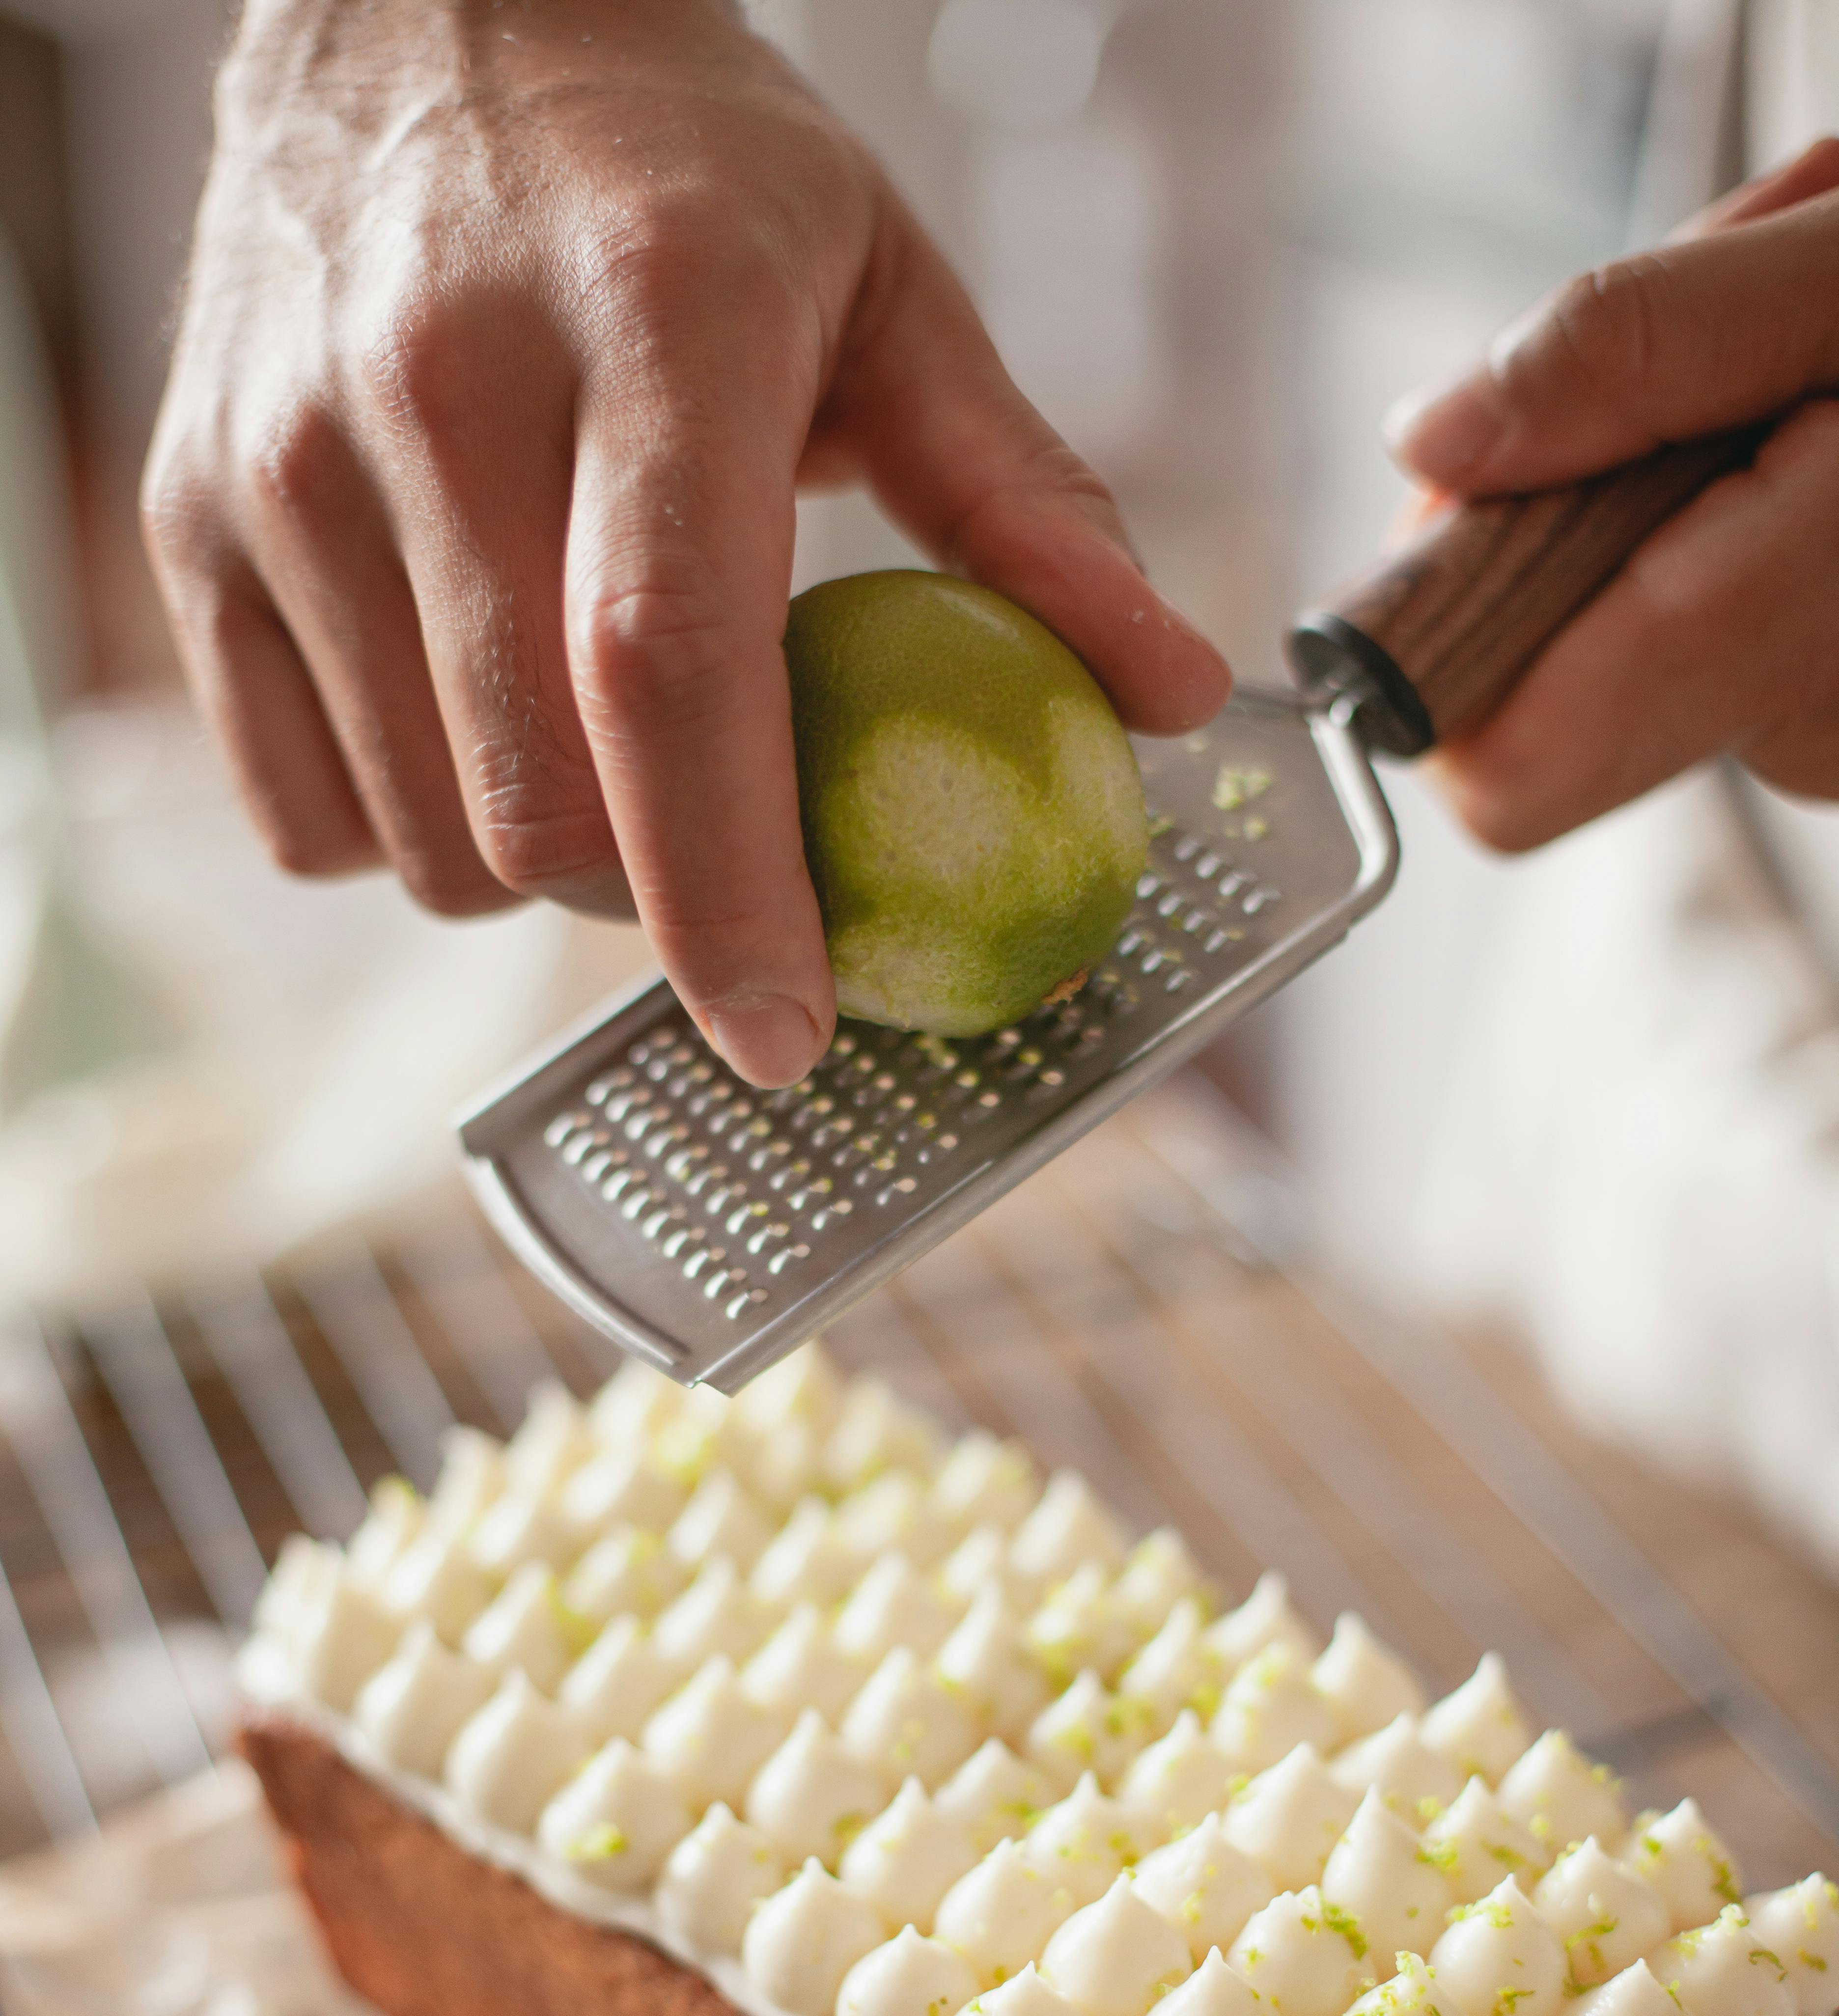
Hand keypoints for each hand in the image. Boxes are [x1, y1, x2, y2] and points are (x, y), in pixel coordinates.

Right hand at [143, 0, 1229, 1086]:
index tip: (790, 1037)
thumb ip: (1026, 505)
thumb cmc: (686, 179)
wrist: (423, 13)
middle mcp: (433, 388)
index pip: (669, 670)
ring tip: (590, 740)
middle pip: (538, 806)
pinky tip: (466, 720)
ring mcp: (282, 461)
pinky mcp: (187, 520)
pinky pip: (303, 816)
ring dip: (537, 863)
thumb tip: (1173, 697)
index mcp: (651, 322)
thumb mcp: (890, 296)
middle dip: (653, 897)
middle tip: (722, 838)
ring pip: (423, 843)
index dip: (731, 892)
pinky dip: (402, 829)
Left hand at [1385, 137, 1838, 850]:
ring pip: (1638, 669)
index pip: (1508, 773)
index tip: (1478, 506)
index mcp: (1797, 623)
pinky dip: (1734, 548)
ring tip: (1796, 405)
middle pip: (1553, 710)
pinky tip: (1821, 462)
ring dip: (1661, 524)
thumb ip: (1633, 351)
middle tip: (1682, 393)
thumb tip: (1436, 445)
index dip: (1444, 652)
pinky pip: (1725, 661)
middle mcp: (1818, 733)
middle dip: (1569, 541)